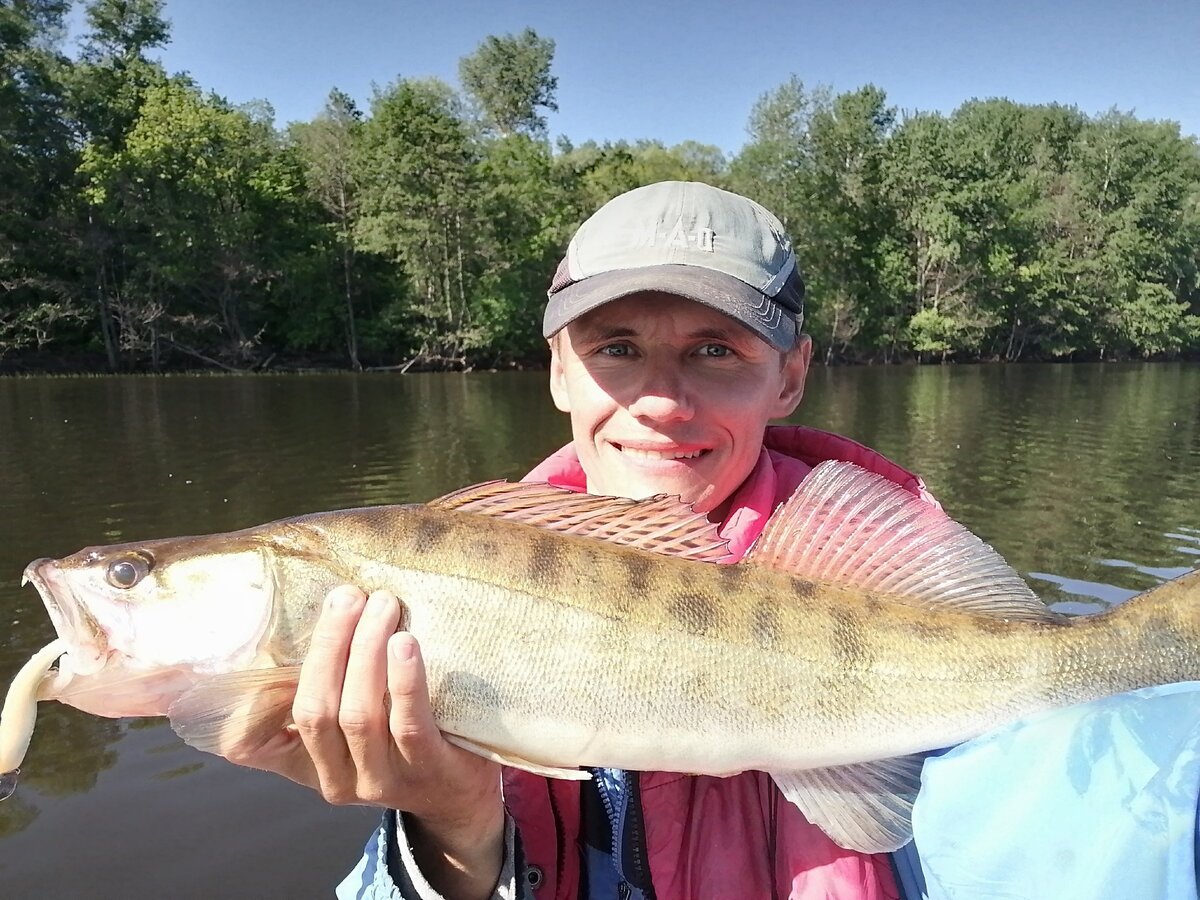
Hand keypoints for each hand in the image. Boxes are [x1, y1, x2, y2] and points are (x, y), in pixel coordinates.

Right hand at [226, 585, 503, 898]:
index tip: (262, 638)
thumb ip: (326, 685)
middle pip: (315, 709)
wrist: (459, 793)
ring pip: (358, 714)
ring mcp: (381, 781)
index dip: (245, 701)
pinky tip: (405, 643)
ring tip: (382, 605)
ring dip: (366, 651)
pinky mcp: (427, 771)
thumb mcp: (350, 725)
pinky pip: (408, 724)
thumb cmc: (398, 739)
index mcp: (307, 764)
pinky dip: (404, 680)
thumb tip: (315, 608)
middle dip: (329, 645)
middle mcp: (336, 779)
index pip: (248, 744)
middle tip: (349, 596)